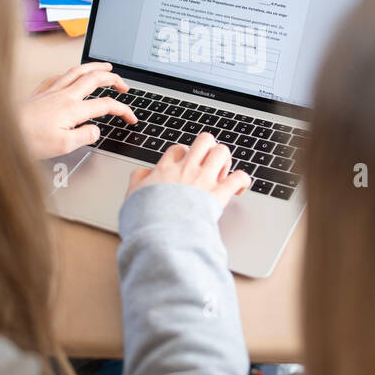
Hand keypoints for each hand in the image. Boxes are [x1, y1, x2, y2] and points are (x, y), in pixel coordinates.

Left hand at [19, 62, 136, 158]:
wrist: (0, 130)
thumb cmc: (27, 139)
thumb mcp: (62, 146)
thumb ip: (84, 136)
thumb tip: (96, 130)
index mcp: (73, 109)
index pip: (106, 105)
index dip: (124, 110)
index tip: (131, 118)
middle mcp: (64, 95)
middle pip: (95, 79)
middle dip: (114, 79)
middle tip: (124, 85)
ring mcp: (51, 91)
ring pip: (78, 71)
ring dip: (95, 67)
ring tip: (105, 67)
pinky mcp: (40, 93)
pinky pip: (59, 76)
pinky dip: (71, 72)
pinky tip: (70, 75)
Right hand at [126, 131, 251, 209]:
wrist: (161, 234)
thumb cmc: (147, 219)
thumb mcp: (132, 196)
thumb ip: (137, 181)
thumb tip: (142, 173)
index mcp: (166, 169)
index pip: (179, 149)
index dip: (185, 153)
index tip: (186, 164)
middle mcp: (187, 169)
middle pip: (204, 140)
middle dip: (209, 148)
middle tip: (208, 163)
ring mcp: (205, 179)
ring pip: (222, 151)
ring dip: (225, 160)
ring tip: (222, 173)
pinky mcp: (219, 193)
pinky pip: (239, 177)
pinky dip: (242, 181)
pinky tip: (238, 188)